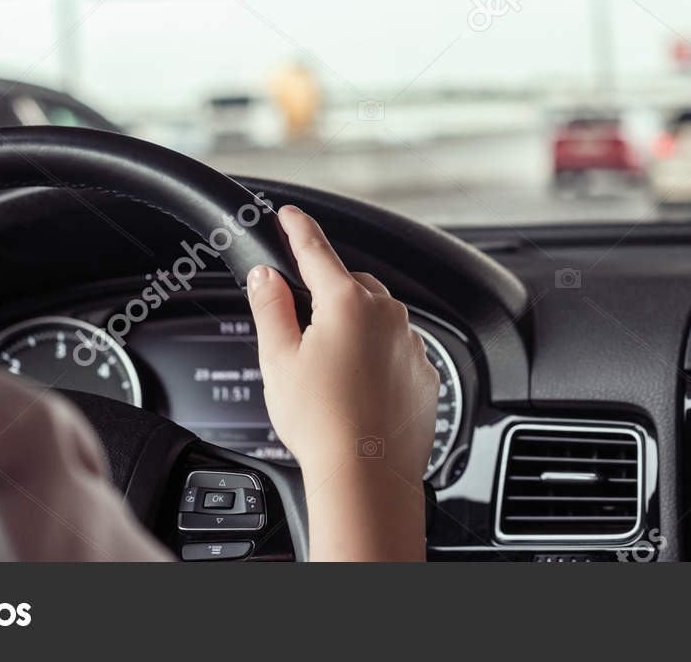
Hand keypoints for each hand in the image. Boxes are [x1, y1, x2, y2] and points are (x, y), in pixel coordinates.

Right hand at [245, 205, 438, 560]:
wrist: (367, 475)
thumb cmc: (322, 422)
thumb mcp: (278, 359)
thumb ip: (271, 307)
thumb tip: (265, 276)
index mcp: (348, 302)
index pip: (316, 251)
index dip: (298, 230)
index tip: (290, 215)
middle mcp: (387, 314)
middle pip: (351, 285)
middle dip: (328, 295)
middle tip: (303, 327)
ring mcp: (411, 343)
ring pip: (378, 318)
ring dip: (355, 329)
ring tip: (330, 371)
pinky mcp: (425, 372)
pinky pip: (398, 350)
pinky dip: (378, 358)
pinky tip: (358, 389)